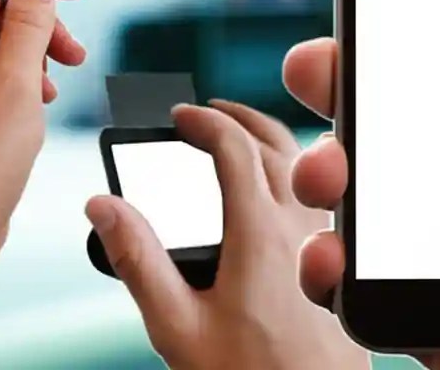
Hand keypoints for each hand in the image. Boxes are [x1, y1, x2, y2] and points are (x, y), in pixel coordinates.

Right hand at [85, 100, 368, 369]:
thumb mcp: (177, 325)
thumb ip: (138, 261)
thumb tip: (103, 205)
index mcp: (259, 233)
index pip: (235, 146)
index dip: (203, 121)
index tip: (179, 117)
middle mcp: (299, 227)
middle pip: (276, 142)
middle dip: (239, 117)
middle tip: (207, 114)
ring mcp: (324, 242)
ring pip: (303, 167)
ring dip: (269, 140)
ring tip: (239, 140)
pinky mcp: (335, 263)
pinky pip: (316, 195)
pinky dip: (292, 172)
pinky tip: (273, 196)